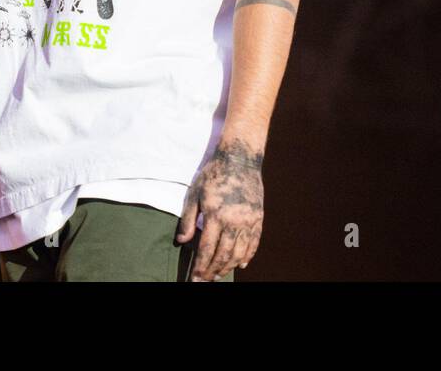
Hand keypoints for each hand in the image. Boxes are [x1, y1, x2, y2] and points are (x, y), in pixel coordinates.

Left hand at [177, 141, 263, 280]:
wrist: (240, 158)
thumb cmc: (213, 174)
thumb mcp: (195, 194)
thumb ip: (188, 220)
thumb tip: (182, 241)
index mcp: (216, 215)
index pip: (206, 249)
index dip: (200, 267)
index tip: (195, 279)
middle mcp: (234, 221)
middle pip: (223, 255)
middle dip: (213, 271)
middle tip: (205, 281)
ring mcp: (248, 221)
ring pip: (239, 252)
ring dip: (229, 267)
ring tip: (219, 275)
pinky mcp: (258, 218)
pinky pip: (254, 243)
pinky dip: (248, 256)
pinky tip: (241, 264)